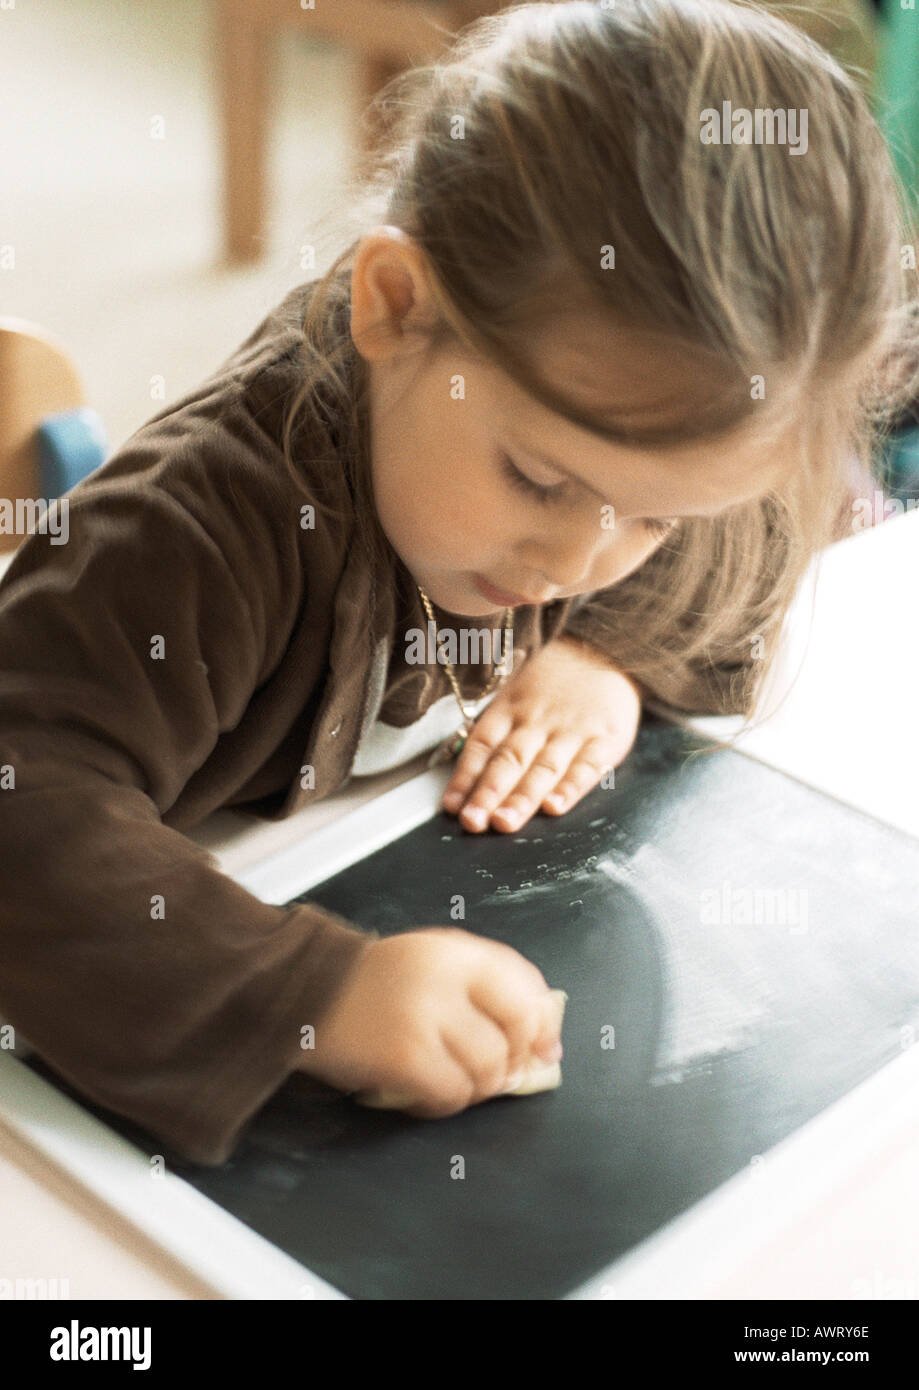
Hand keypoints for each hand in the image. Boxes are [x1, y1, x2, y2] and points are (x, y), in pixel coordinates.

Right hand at [295, 928, 563, 1114]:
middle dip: (510, 1061)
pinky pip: (452, 1095)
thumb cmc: (374, 982)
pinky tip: (422, 1090)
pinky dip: (444, 1103)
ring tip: (447, 1076)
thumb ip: (486, 988)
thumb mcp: (432, 962)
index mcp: (457, 951)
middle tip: (490, 1070)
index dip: (543, 1025)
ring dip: (475, 1085)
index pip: (527, 988)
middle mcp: (445, 980)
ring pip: (487, 1070)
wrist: (303, 990)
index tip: (542, 1048)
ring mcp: (424, 1019)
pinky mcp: (403, 1058)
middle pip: (514, 1034)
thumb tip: (544, 1042)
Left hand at [441, 635, 641, 833]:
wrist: (607, 650)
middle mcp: (537, 722)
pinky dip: (570, 788)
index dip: (465, 778)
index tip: (452, 807)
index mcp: (510, 709)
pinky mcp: (606, 739)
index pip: (482, 746)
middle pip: (509, 761)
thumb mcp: (516, 694)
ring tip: (504, 822)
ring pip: (543, 768)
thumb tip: (466, 777)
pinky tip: (554, 807)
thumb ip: (496, 732)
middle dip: (488, 794)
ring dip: (522, 798)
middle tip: (473, 822)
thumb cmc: (553, 682)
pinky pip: (587, 767)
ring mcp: (572, 731)